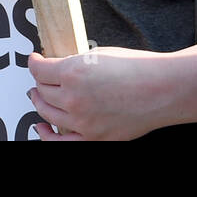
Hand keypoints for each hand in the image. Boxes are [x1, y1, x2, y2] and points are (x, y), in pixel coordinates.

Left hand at [27, 48, 170, 140]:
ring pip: (48, 113)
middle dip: (38, 82)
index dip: (34, 63)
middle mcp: (73, 97)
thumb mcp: (100, 55)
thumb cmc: (139, 69)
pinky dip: (47, 135)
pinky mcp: (93, 138)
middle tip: (39, 77)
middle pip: (42, 90)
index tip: (34, 60)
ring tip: (39, 97)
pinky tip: (42, 128)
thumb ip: (76, 63)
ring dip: (40, 103)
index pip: (40, 70)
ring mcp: (82, 121)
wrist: (163, 89)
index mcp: (73, 71)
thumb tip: (60, 69)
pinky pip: (60, 141)